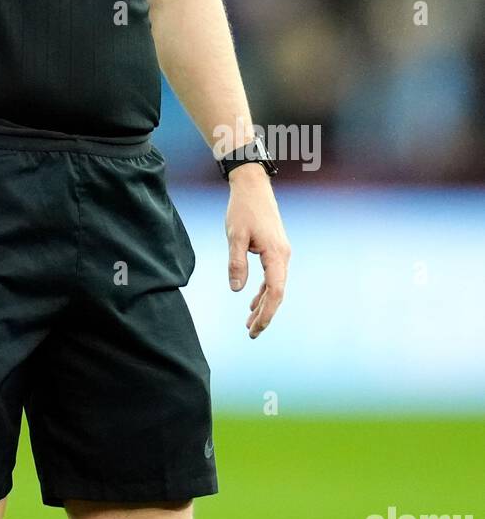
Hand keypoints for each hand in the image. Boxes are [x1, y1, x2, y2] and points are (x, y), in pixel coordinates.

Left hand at [225, 166, 290, 338]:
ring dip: (263, 304)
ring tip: (250, 323)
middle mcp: (283, 256)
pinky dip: (263, 290)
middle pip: (277, 293)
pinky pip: (272, 276)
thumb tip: (237, 290)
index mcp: (276, 254)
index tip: (255, 329)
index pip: (275, 292)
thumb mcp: (235, 236)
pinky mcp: (275, 249)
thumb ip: (236, 263)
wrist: (252, 184)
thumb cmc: (242, 208)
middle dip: (265, 314)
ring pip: (275, 285)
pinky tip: (253, 301)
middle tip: (250, 333)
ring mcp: (281, 252)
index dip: (267, 313)